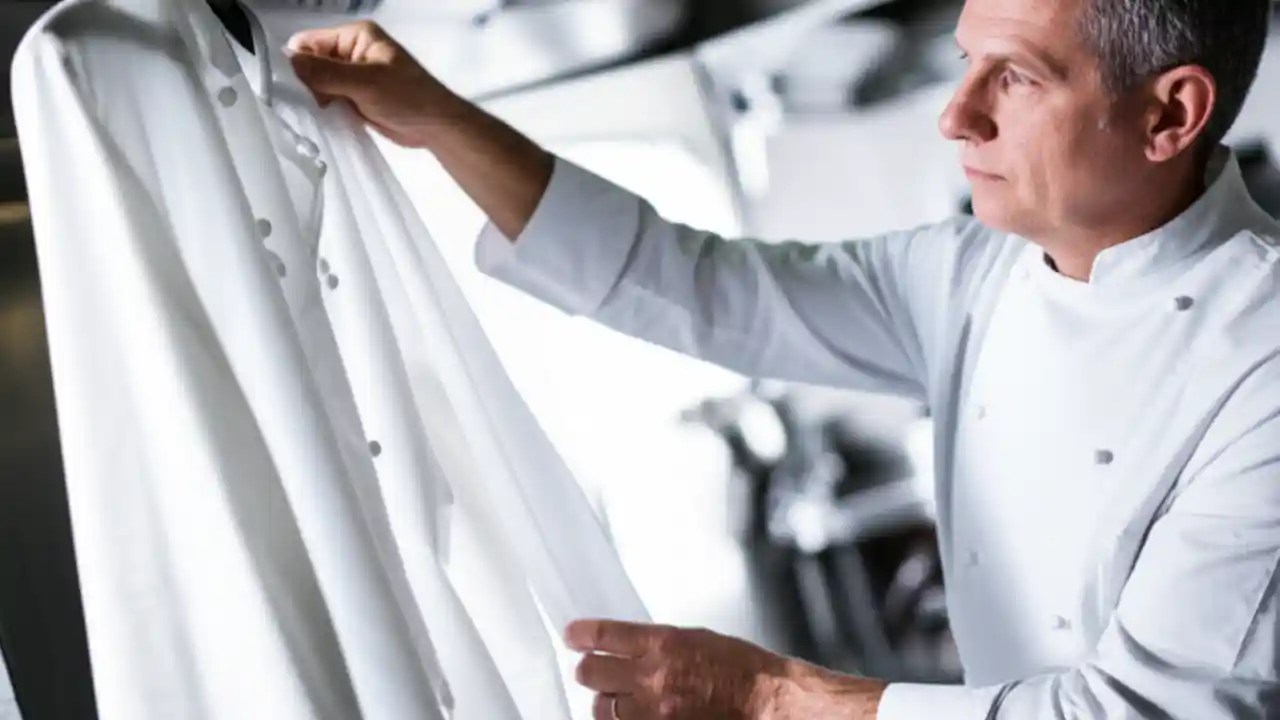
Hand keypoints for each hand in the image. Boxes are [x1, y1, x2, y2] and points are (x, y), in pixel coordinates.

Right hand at [286, 21, 467, 147]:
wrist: (435, 127)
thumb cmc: (408, 97)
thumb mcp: (367, 82)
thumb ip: (328, 72)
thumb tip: (290, 62)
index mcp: (355, 37)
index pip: (310, 42)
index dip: (298, 62)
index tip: (294, 87)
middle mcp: (350, 53)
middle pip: (310, 63)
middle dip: (305, 83)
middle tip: (311, 104)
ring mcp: (352, 77)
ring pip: (317, 84)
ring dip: (314, 98)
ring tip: (319, 114)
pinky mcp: (354, 98)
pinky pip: (329, 99)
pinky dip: (324, 109)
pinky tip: (323, 120)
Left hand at [565, 619, 886, 719]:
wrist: (766, 702)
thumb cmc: (740, 669)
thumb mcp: (695, 639)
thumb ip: (656, 644)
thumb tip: (624, 646)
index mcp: (662, 644)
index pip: (601, 635)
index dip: (580, 635)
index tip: (573, 636)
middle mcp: (652, 677)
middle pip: (590, 672)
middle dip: (591, 670)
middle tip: (595, 669)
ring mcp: (653, 712)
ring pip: (600, 707)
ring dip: (606, 701)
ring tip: (619, 698)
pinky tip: (634, 713)